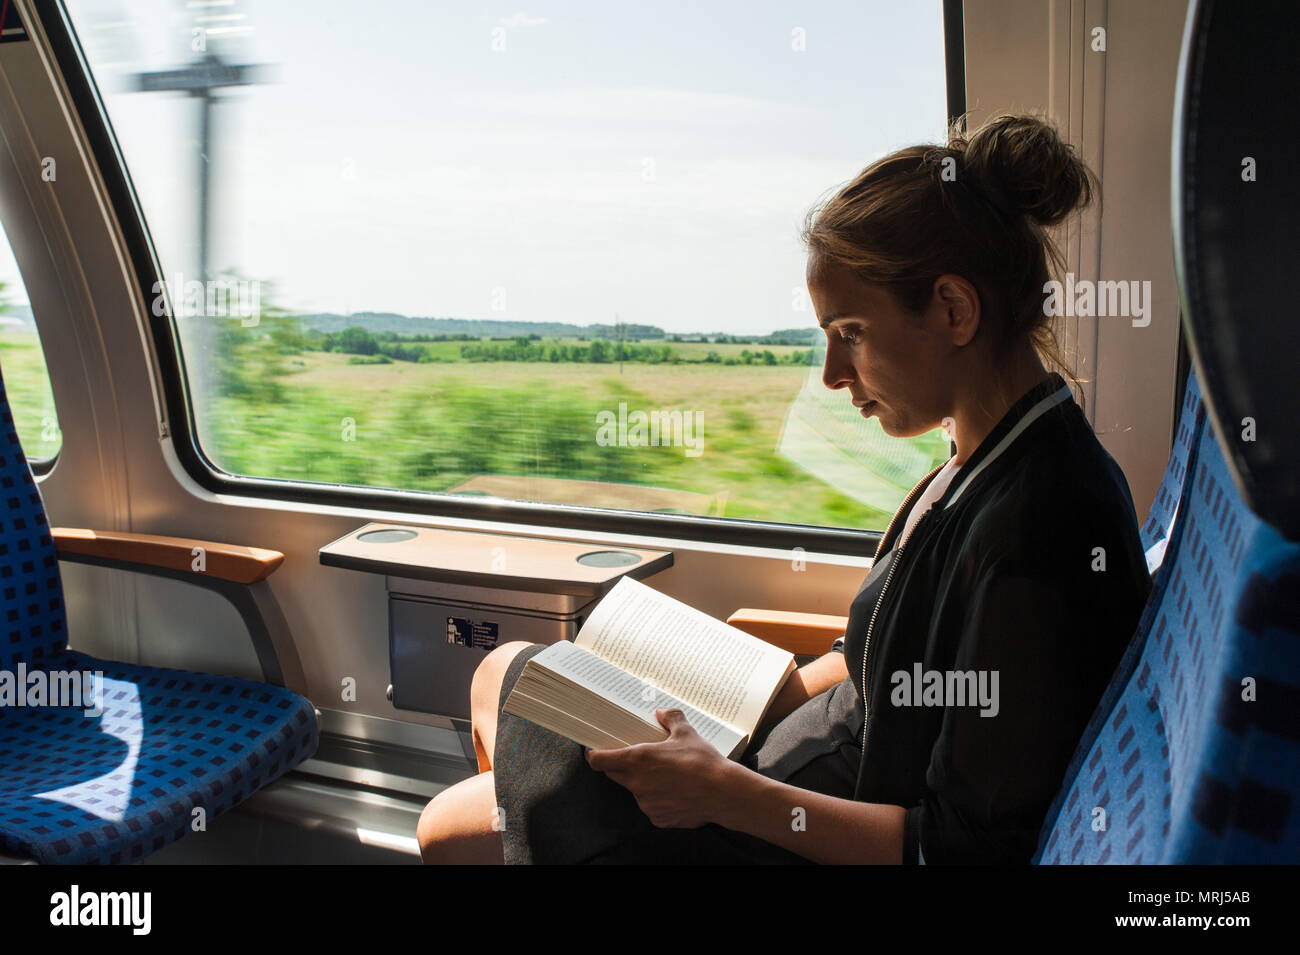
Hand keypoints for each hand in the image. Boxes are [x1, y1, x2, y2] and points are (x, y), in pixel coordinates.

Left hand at [585, 708, 734, 828]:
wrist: (723, 793)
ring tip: (669, 776)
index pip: (599, 761)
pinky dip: (660, 800)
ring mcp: (646, 803)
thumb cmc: (703, 761)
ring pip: (636, 791)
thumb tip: (661, 712)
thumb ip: (670, 718)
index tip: (596, 752)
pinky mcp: (658, 818)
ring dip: (644, 784)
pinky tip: (678, 792)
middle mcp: (637, 783)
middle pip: (616, 775)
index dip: (595, 755)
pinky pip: (652, 807)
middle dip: (623, 767)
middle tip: (641, 759)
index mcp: (637, 759)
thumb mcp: (686, 732)